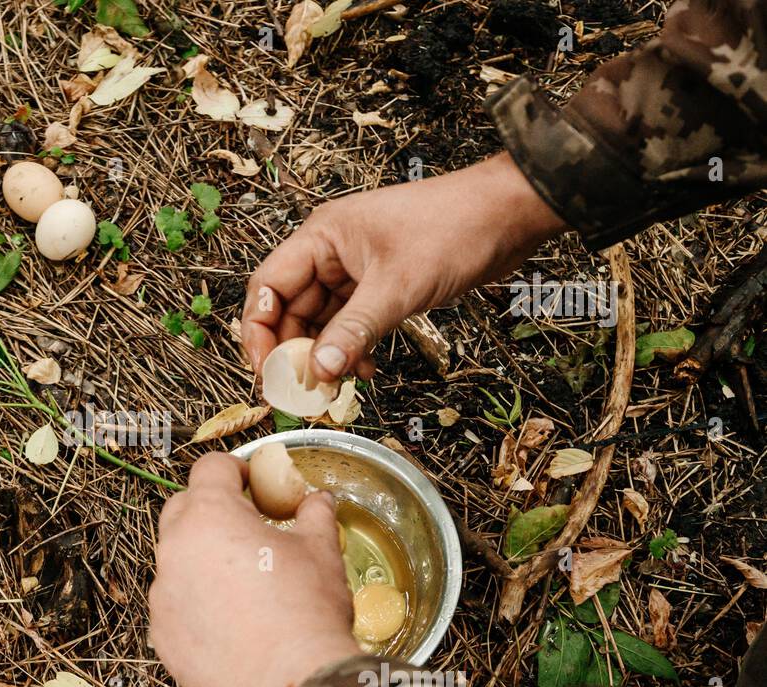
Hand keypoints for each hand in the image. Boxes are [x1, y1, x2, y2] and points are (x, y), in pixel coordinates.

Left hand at [149, 453, 360, 686]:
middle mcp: (174, 552)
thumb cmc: (307, 614)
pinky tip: (231, 624)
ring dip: (202, 562)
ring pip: (176, 564)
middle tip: (247, 525)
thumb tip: (319, 502)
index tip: (253, 481)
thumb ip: (315, 517)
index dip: (235, 468)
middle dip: (210, 510)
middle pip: (182, 511)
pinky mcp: (163, 640)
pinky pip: (176, 609)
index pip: (210, 469)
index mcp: (209, 517)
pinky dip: (197, 607)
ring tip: (243, 582)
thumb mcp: (322, 553)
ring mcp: (162, 599)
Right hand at [242, 152, 567, 382]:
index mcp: (322, 236)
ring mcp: (355, 269)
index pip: (268, 287)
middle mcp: (330, 252)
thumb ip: (354, 331)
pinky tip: (364, 369)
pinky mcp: (379, 284)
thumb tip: (317, 372)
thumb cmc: (455, 228)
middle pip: (290, 308)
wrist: (509, 214)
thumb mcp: (398, 286)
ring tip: (335, 387)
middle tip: (301, 391)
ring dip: (325, 355)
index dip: (259, 331)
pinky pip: (349, 323)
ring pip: (320, 320)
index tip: (266, 371)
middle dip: (293, 351)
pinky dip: (351, 348)